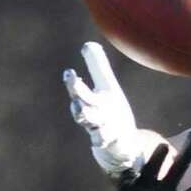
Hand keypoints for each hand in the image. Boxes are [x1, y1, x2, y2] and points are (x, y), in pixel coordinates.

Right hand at [63, 41, 165, 177]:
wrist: (120, 145)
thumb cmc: (111, 113)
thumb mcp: (106, 88)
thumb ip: (97, 67)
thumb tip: (87, 45)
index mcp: (92, 103)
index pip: (79, 93)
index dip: (73, 84)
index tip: (69, 73)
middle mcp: (95, 118)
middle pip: (83, 110)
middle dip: (79, 100)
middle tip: (74, 90)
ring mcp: (104, 133)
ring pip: (93, 127)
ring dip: (89, 121)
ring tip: (83, 113)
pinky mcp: (114, 145)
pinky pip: (108, 144)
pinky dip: (105, 141)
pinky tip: (103, 138)